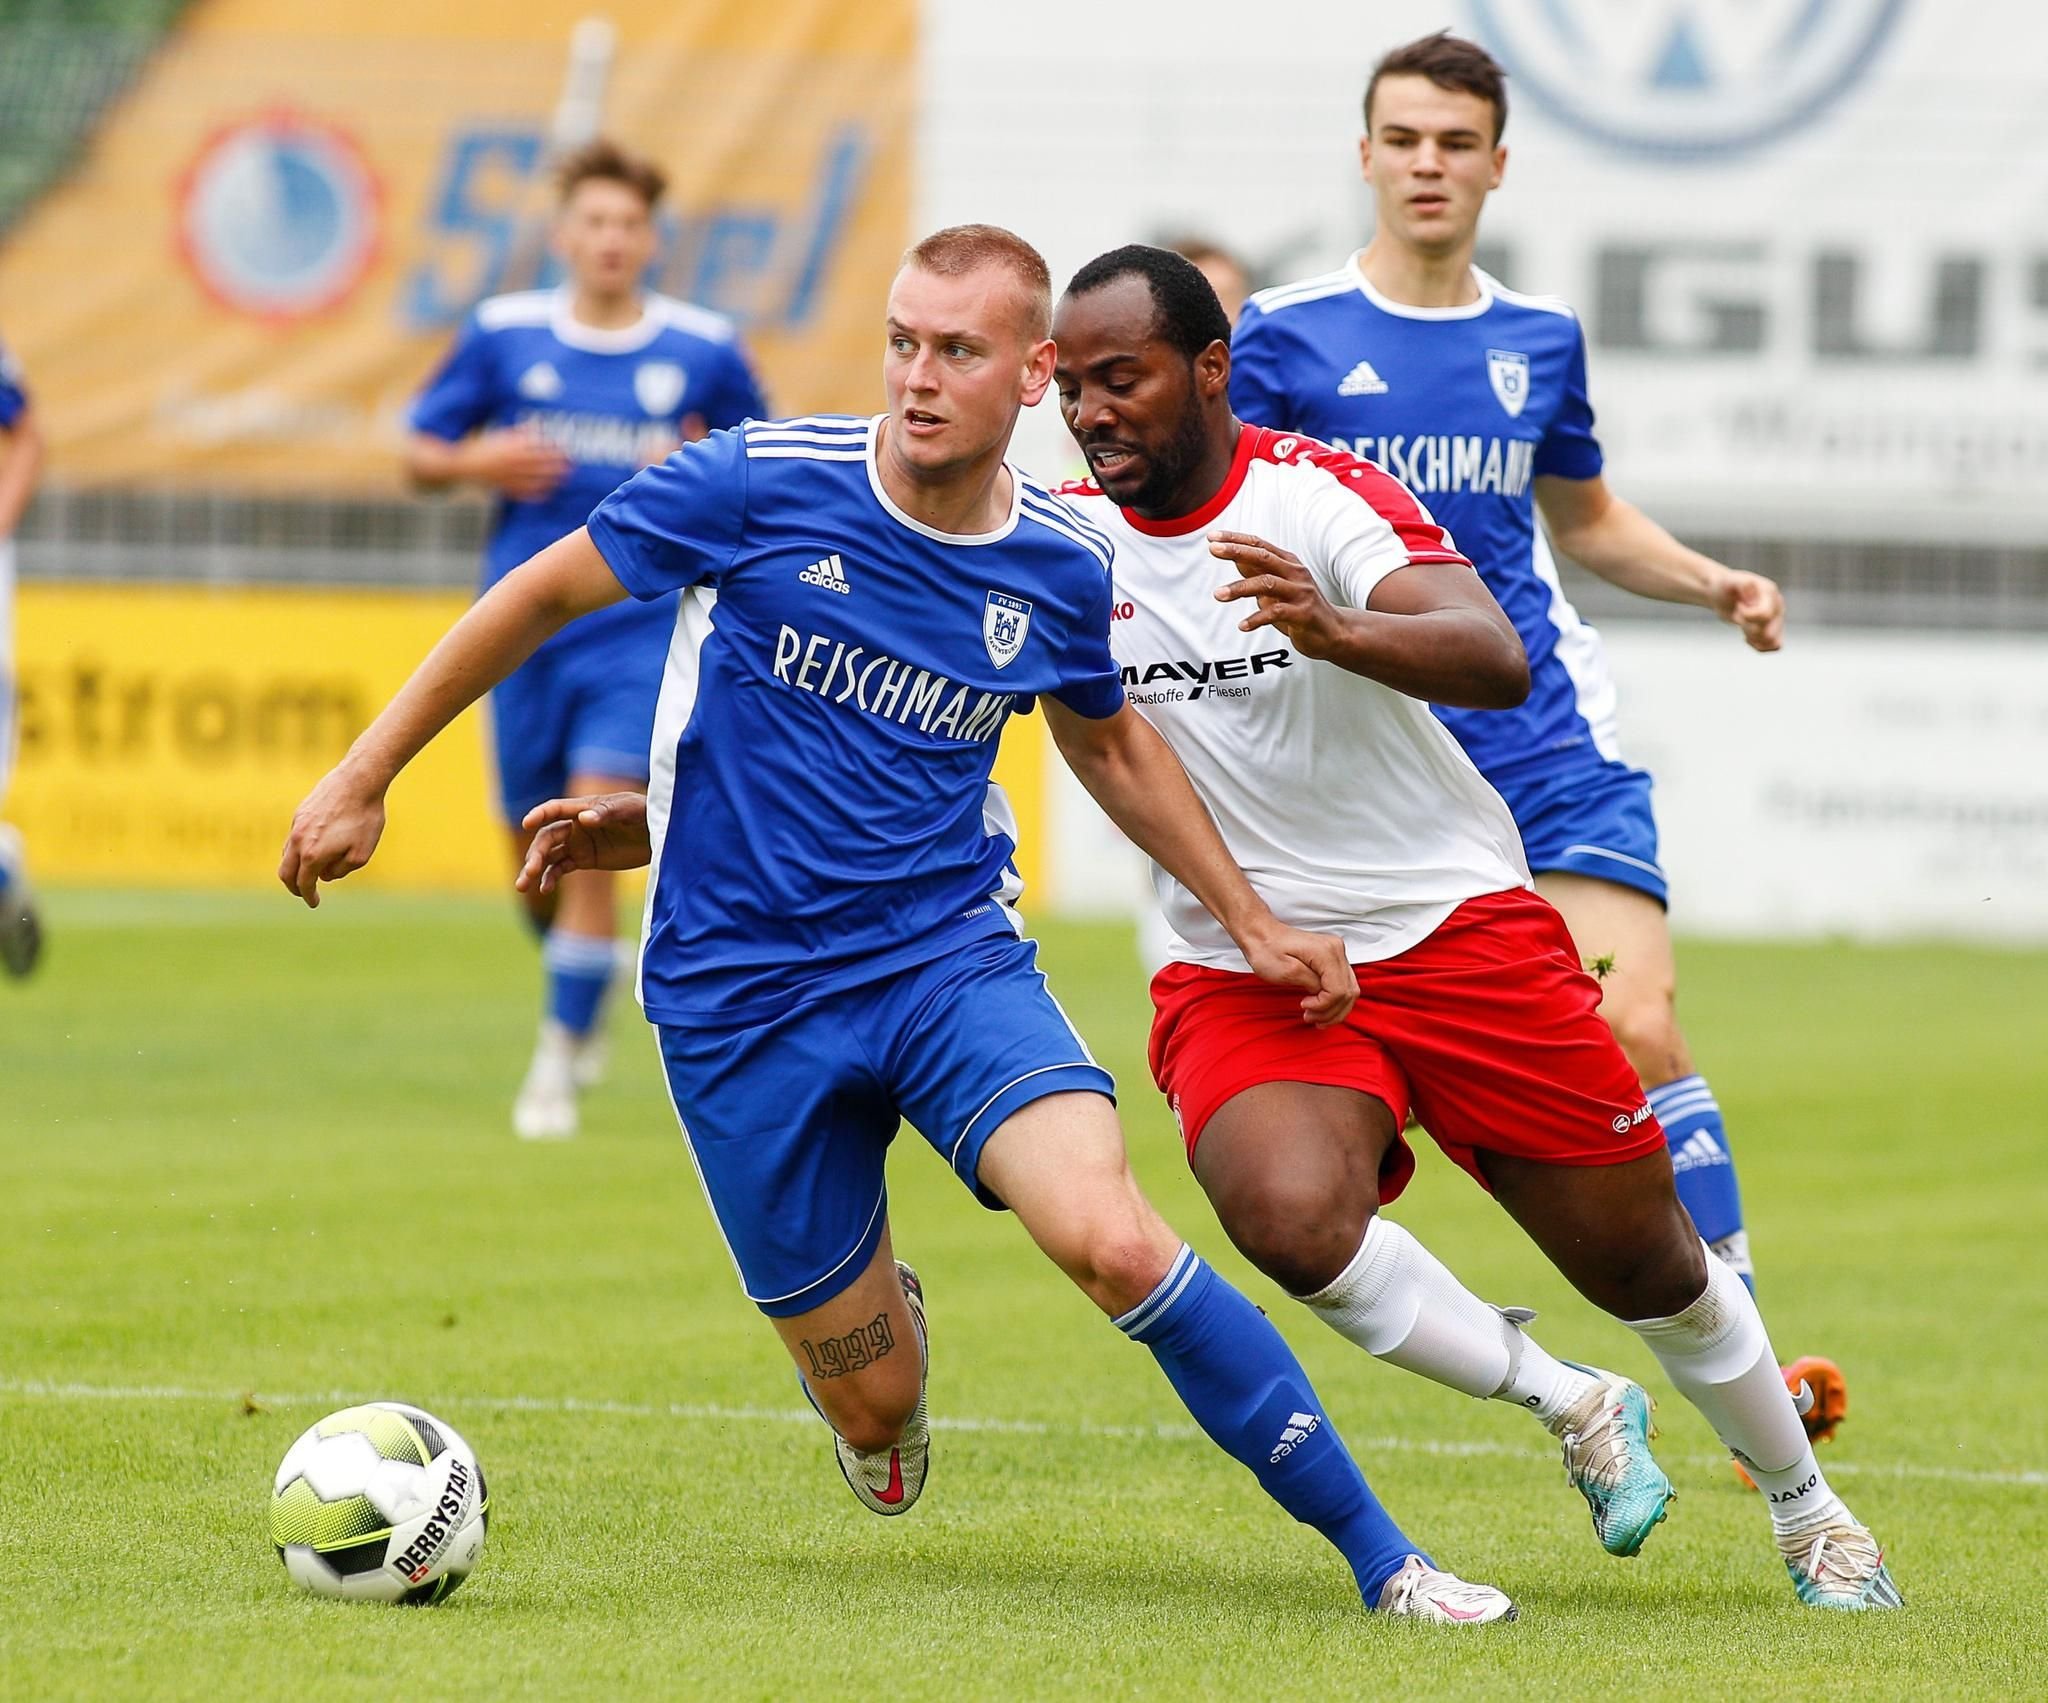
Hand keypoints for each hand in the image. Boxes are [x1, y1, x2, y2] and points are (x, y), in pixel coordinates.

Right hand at [279, 763, 386, 908]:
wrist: (358, 781)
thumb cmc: (364, 818)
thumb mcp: (361, 854)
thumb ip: (341, 870)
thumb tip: (325, 875)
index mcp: (311, 855)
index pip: (303, 883)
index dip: (308, 896)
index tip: (314, 903)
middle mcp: (298, 840)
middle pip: (285, 872)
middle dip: (293, 886)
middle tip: (304, 893)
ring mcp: (296, 825)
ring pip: (287, 854)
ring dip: (295, 867)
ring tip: (310, 872)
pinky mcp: (300, 812)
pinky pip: (293, 838)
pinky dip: (298, 850)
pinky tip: (312, 849)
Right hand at [467, 427, 571, 500]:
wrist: (462, 465)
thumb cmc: (483, 448)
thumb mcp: (500, 436)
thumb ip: (518, 433)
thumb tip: (535, 426)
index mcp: (509, 447)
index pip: (537, 447)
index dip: (553, 448)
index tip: (565, 448)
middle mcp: (511, 462)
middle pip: (540, 463)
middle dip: (557, 464)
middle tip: (571, 464)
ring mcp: (508, 476)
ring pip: (535, 478)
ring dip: (551, 479)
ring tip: (563, 478)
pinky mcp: (505, 488)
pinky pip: (525, 492)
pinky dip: (537, 492)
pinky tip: (548, 492)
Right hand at [517, 792, 652, 894]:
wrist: (659, 836)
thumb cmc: (646, 814)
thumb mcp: (630, 811)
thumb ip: (607, 813)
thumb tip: (584, 819)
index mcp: (584, 808)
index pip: (556, 809)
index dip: (540, 815)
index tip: (527, 823)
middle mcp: (576, 825)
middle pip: (547, 838)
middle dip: (535, 854)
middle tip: (528, 871)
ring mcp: (578, 843)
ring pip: (549, 855)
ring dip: (534, 868)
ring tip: (522, 885)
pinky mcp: (584, 859)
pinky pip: (561, 868)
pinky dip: (550, 877)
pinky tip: (544, 888)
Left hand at [1210, 531, 1351, 658]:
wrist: (1333, 633)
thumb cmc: (1299, 608)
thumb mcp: (1277, 587)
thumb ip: (1258, 572)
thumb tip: (1233, 556)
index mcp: (1288, 563)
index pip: (1259, 545)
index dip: (1236, 539)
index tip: (1212, 537)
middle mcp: (1296, 573)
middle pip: (1263, 557)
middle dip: (1236, 551)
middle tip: (1212, 550)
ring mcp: (1301, 592)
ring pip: (1267, 583)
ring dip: (1240, 588)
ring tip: (1217, 595)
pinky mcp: (1304, 614)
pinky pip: (1277, 613)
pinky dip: (1257, 619)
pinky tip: (1242, 625)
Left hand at [1237, 920, 1358, 1026]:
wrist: (1261, 934)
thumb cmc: (1267, 950)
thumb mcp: (1285, 971)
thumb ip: (1310, 983)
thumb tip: (1323, 994)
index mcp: (1326, 952)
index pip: (1338, 990)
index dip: (1323, 1005)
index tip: (1304, 1007)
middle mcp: (1337, 950)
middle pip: (1348, 992)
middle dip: (1331, 1012)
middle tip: (1310, 1018)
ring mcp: (1337, 953)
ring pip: (1350, 990)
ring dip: (1335, 1009)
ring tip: (1316, 1017)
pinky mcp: (1333, 958)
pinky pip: (1344, 984)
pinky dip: (1335, 1000)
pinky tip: (1321, 1008)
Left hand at [1711, 569, 1783, 651]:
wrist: (1723, 595)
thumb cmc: (1724, 587)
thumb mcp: (1727, 582)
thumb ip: (1740, 583)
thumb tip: (1751, 584)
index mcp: (1770, 593)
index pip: (1765, 615)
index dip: (1746, 616)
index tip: (1738, 606)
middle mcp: (1778, 606)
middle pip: (1768, 631)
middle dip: (1748, 628)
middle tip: (1738, 616)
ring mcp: (1778, 618)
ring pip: (1772, 640)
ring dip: (1753, 638)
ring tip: (1743, 626)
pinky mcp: (1774, 629)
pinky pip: (1774, 646)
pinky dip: (1759, 646)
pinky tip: (1747, 637)